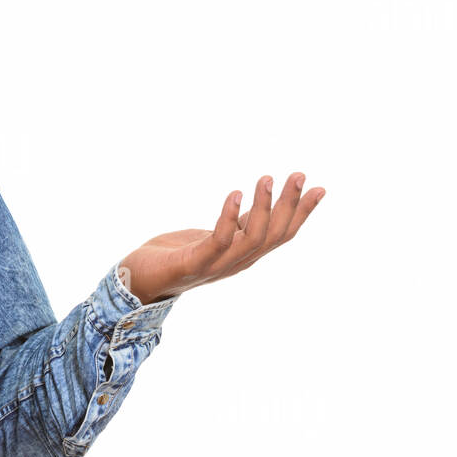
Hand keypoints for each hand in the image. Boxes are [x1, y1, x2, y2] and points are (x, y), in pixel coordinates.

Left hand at [118, 172, 325, 304]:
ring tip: (265, 179)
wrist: (137, 281)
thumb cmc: (175, 256)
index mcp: (243, 255)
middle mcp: (236, 263)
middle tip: (298, 175)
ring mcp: (216, 266)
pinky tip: (235, 194)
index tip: (319, 188)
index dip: (301, 213)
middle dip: (290, 205)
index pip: (280, 235)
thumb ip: (235, 227)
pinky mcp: (193, 264)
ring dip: (262, 208)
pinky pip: (218, 241)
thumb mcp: (212, 237)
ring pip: (253, 239)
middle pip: (274, 236)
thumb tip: (257, 206)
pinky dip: (229, 217)